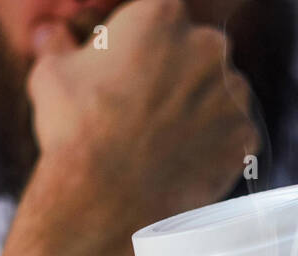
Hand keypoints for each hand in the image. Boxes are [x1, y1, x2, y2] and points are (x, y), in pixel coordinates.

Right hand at [28, 0, 259, 222]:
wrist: (107, 196)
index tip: (131, 71)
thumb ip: (59, 46)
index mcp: (163, 14)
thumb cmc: (75, 129)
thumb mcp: (51, 75)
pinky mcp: (246, 137)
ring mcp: (234, 94)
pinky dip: (215, 149)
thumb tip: (51, 35)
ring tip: (165, 142)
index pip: (162, 18)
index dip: (144, 46)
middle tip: (147, 110)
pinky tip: (184, 164)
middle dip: (178, 76)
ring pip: (220, 96)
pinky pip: (233, 137)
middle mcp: (208, 46)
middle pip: (198, 54)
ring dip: (200, 112)